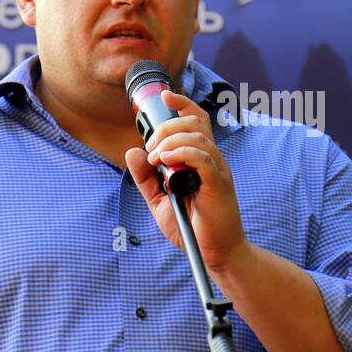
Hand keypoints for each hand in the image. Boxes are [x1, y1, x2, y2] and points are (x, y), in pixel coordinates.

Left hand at [125, 89, 249, 272]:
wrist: (216, 254)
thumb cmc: (193, 228)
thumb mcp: (160, 201)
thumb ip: (146, 178)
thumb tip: (133, 152)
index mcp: (202, 161)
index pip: (197, 121)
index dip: (183, 104)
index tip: (165, 96)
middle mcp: (213, 161)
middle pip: (196, 123)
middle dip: (168, 126)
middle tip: (152, 147)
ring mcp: (218, 172)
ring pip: (199, 138)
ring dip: (172, 140)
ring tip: (157, 158)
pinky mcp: (219, 186)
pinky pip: (204, 158)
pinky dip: (183, 153)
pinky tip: (166, 160)